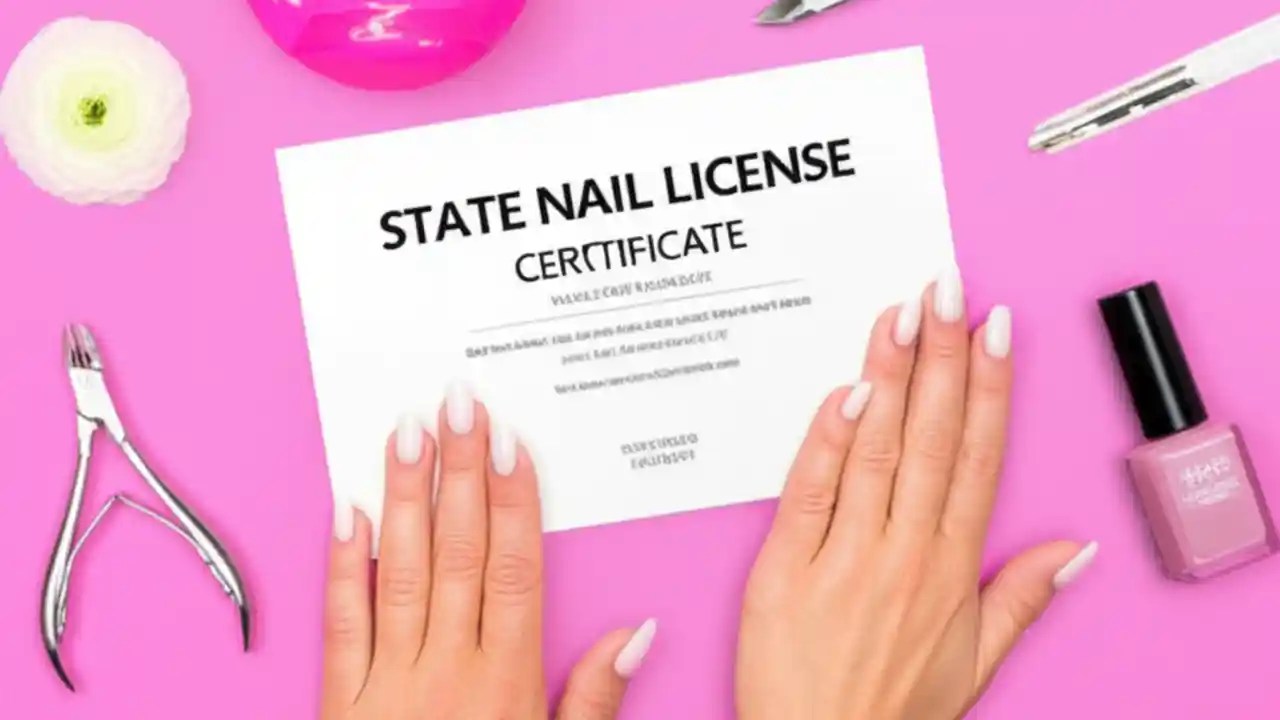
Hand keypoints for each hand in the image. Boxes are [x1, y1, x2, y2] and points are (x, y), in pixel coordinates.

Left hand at [320, 387, 656, 719]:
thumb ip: (594, 696)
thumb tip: (637, 630)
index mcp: (507, 681)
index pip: (514, 569)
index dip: (512, 500)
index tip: (509, 441)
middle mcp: (449, 669)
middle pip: (460, 551)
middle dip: (459, 470)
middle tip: (456, 401)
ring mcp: (392, 680)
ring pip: (403, 569)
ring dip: (405, 495)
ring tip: (404, 429)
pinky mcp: (343, 699)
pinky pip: (344, 620)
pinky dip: (345, 563)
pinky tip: (349, 509)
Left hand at [736, 272, 1096, 719]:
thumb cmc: (889, 711)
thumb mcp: (974, 664)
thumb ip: (1021, 597)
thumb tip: (1075, 548)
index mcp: (951, 569)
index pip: (979, 458)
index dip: (990, 389)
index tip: (996, 330)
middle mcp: (905, 553)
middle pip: (933, 438)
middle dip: (943, 357)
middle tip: (947, 288)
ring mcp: (846, 558)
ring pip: (878, 450)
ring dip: (893, 376)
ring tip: (902, 315)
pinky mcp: (786, 567)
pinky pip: (812, 490)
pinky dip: (831, 439)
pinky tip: (847, 389)